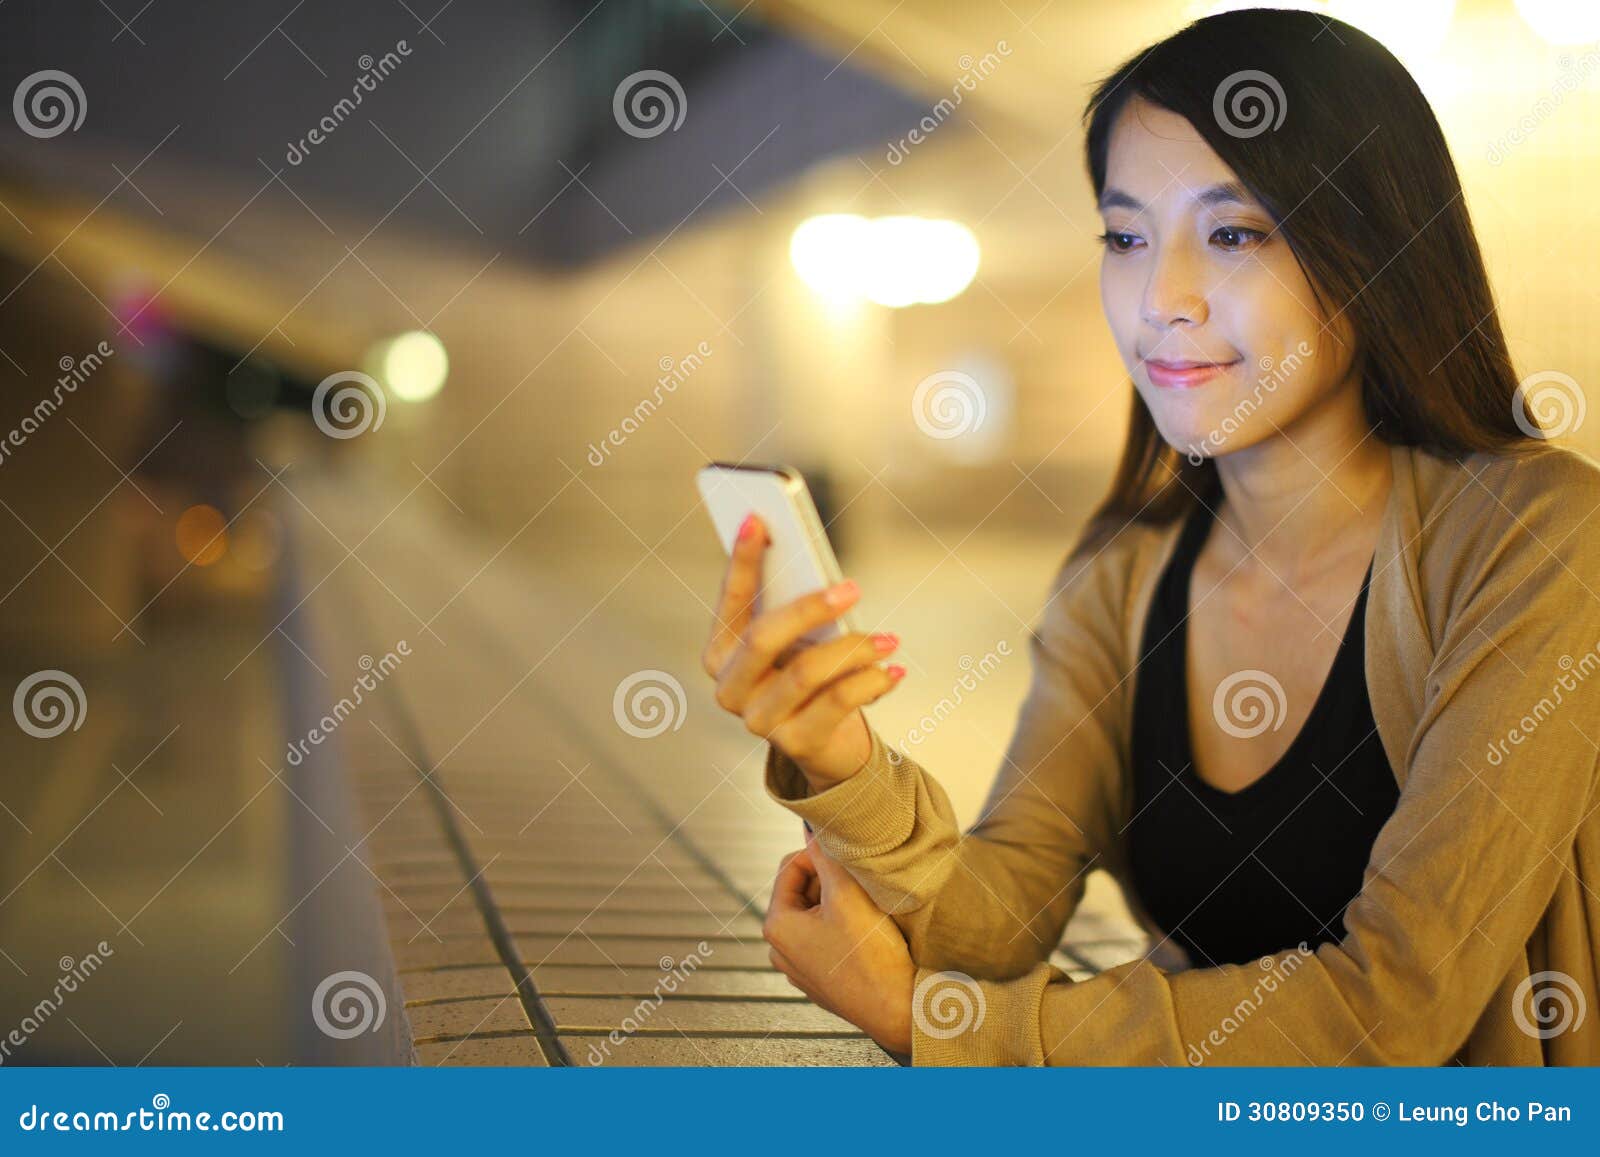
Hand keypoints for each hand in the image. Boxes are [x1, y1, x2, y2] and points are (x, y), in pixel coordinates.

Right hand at [701, 512, 905, 789]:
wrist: (826, 743)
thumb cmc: (808, 672)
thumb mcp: (797, 639)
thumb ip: (793, 606)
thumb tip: (813, 567)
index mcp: (720, 651)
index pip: (731, 599)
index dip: (742, 559)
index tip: (756, 518)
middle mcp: (729, 687)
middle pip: (764, 637)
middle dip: (810, 607)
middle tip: (852, 588)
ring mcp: (758, 720)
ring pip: (807, 672)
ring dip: (854, 648)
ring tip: (889, 639)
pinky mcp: (795, 744)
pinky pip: (837, 703)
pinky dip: (872, 682)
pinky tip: (894, 670)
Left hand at [762, 829, 914, 1054]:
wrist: (898, 1011)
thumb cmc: (873, 958)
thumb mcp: (848, 894)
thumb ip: (827, 856)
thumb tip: (814, 828)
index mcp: (776, 926)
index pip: (789, 867)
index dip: (818, 854)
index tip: (848, 856)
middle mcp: (780, 950)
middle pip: (802, 891)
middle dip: (830, 880)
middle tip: (861, 882)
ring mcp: (800, 968)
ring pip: (816, 915)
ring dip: (839, 902)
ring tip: (867, 907)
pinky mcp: (821, 980)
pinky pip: (826, 940)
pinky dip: (844, 927)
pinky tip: (868, 932)